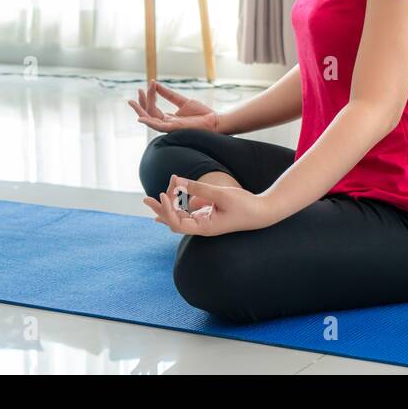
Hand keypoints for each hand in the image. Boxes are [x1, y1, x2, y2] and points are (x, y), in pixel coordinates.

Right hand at [127, 80, 220, 133]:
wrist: (215, 121)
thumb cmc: (202, 114)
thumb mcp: (183, 101)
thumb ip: (169, 95)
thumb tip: (157, 85)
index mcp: (168, 118)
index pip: (153, 108)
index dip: (149, 97)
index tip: (149, 83)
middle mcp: (167, 124)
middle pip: (149, 114)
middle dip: (141, 103)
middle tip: (137, 91)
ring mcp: (170, 127)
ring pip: (150, 119)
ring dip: (140, 110)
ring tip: (133, 101)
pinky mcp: (174, 129)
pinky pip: (158, 126)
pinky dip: (149, 123)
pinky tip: (140, 118)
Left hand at [142, 174, 269, 236]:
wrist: (263, 212)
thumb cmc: (244, 205)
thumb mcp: (221, 194)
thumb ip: (199, 188)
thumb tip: (178, 181)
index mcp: (205, 227)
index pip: (177, 223)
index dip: (167, 210)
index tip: (163, 194)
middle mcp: (202, 227)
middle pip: (174, 221)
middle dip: (160, 209)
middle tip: (145, 199)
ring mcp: (206, 221)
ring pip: (181, 215)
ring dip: (169, 205)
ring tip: (155, 196)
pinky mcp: (210, 214)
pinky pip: (189, 211)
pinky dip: (180, 204)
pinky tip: (172, 198)